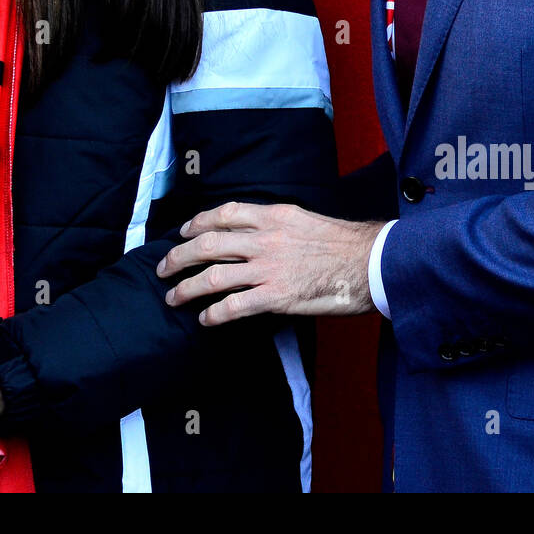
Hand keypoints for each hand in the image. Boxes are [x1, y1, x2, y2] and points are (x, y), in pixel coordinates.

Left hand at [157, 202, 383, 324]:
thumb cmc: (342, 243)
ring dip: (187, 287)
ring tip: (173, 296)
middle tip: (163, 267)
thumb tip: (251, 235)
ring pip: (214, 275)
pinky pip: (235, 305)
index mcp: (273, 215)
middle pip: (209, 244)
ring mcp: (269, 268)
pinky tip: (205, 319)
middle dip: (179, 256)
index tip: (183, 232)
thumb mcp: (304, 220)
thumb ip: (275, 225)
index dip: (197, 223)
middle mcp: (266, 239)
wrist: (370, 263)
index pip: (224, 214)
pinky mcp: (277, 297)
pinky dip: (215, 313)